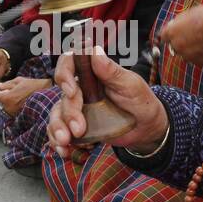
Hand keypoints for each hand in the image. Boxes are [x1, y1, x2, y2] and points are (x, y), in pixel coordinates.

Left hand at [0, 76, 50, 117]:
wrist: (48, 97)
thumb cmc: (34, 86)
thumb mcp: (19, 80)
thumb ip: (6, 84)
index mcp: (7, 98)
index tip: (1, 89)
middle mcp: (8, 108)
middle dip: (4, 96)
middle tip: (15, 92)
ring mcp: (14, 114)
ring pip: (5, 106)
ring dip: (10, 102)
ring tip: (21, 97)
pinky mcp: (19, 117)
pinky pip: (12, 110)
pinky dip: (15, 106)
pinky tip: (23, 102)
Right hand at [47, 50, 167, 156]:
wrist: (146, 129)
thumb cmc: (141, 101)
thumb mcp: (131, 85)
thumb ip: (112, 71)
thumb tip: (95, 51)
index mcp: (92, 73)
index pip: (68, 64)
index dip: (63, 74)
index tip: (71, 91)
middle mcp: (80, 89)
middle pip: (63, 96)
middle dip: (68, 113)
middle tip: (79, 129)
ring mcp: (77, 109)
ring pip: (56, 115)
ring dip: (57, 129)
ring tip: (65, 143)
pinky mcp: (76, 128)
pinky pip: (59, 133)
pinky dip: (58, 143)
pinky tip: (65, 151)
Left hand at [160, 4, 202, 69]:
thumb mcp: (191, 12)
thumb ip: (180, 20)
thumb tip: (177, 23)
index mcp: (172, 32)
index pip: (163, 35)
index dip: (169, 33)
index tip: (174, 31)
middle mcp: (177, 46)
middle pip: (175, 45)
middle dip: (181, 41)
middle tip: (194, 34)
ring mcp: (188, 56)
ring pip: (186, 53)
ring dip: (191, 48)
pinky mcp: (199, 62)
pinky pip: (197, 58)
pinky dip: (201, 54)